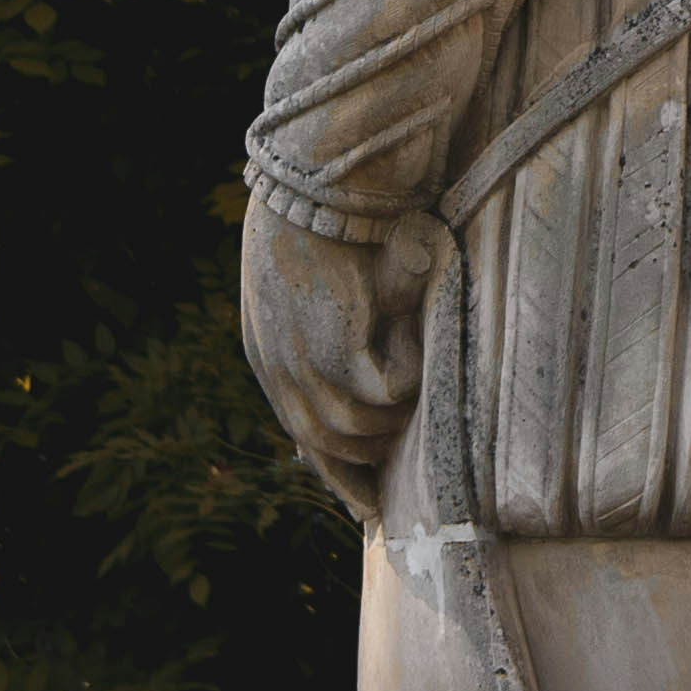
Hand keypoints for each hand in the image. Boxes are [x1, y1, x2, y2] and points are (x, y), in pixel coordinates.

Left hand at [241, 197, 450, 525]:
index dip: (339, 475)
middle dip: (370, 467)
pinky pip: (387, 394)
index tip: (370, 507)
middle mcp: (277, 371)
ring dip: (397, 414)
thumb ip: (327, 332)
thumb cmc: (320, 217)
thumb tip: (370, 387)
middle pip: (327, 448)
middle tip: (413, 460)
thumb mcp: (310, 286)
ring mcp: (303, 367)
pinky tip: (421, 343)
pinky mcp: (337, 352)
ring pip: (361, 429)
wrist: (312, 182)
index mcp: (267, 356)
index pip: (303, 437)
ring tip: (423, 375)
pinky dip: (410, 377)